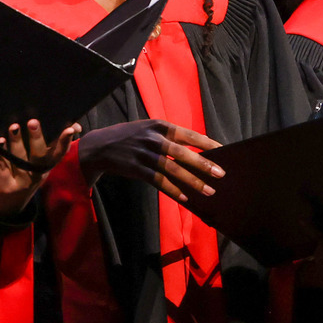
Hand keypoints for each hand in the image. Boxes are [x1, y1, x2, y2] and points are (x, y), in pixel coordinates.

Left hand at [0, 119, 80, 216]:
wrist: (9, 207)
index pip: (59, 155)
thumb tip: (75, 125)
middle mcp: (37, 175)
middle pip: (39, 156)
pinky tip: (0, 141)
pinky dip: (1, 153)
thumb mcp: (43, 166)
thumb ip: (54, 146)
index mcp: (47, 168)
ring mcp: (22, 182)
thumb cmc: (27, 177)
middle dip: (36, 138)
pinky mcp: (6, 186)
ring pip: (20, 159)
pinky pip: (3, 166)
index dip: (64, 143)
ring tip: (14, 127)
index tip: (69, 129)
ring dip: (16, 142)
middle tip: (33, 122)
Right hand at [78, 120, 222, 203]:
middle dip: (204, 164)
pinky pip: (158, 181)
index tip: (223, 150)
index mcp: (159, 125)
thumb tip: (197, 149)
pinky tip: (185, 198)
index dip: (206, 143)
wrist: (99, 146)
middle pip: (182, 153)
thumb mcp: (149, 128)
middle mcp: (153, 138)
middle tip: (221, 174)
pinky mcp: (136, 169)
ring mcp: (144, 154)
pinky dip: (172, 190)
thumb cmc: (131, 137)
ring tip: (208, 190)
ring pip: (172, 169)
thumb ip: (169, 137)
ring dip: (192, 181)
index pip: (188, 134)